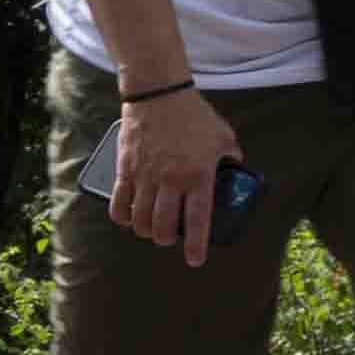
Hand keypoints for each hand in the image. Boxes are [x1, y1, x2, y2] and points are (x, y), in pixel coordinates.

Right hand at [111, 85, 247, 265]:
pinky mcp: (125, 169)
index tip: (194, 260)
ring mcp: (145, 176)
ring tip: (150, 230)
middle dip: (166, 240)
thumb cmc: (193, 115)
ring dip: (145, 231)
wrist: (159, 94)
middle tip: (170, 238)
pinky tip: (128, 218)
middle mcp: (170, 180)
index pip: (197, 220)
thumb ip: (230, 159)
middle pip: (163, 227)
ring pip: (140, 220)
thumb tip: (235, 174)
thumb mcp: (223, 137)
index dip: (196, 246)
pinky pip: (119, 204)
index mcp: (198, 175)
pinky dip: (122, 216)